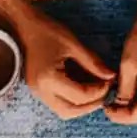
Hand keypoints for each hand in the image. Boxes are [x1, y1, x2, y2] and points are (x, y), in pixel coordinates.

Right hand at [0, 0, 113, 118]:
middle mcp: (41, 90)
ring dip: (82, 107)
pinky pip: (58, 104)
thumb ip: (93, 63)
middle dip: (91, 105)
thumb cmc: (48, 31)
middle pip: (71, 111)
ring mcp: (37, 92)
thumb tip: (111, 76)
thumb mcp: (74, 44)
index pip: (80, 95)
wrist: (25, 26)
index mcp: (48, 78)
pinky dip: (73, 101)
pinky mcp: (38, 90)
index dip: (99, 91)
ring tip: (95, 92)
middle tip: (105, 92)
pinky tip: (83, 89)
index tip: (110, 81)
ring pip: (64, 111)